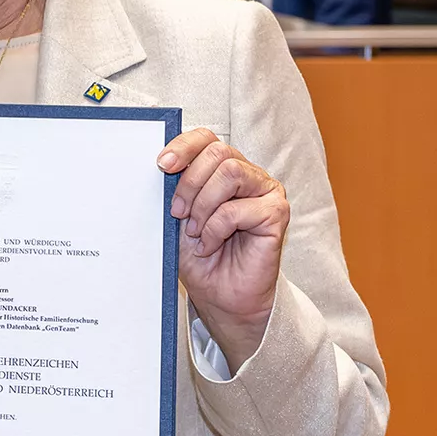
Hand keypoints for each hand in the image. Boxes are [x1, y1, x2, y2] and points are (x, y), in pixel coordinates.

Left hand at [158, 128, 288, 367]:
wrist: (220, 296)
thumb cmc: (200, 257)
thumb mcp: (177, 218)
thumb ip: (174, 190)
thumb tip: (159, 165)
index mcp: (222, 170)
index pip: (207, 139)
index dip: (184, 146)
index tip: (162, 165)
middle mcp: (247, 176)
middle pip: (218, 151)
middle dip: (189, 182)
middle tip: (178, 213)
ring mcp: (265, 192)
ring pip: (230, 172)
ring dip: (203, 205)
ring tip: (195, 231)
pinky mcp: (276, 213)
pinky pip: (238, 208)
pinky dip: (215, 228)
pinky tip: (210, 244)